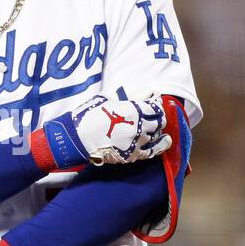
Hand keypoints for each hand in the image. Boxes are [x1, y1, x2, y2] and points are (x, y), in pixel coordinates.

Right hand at [41, 92, 170, 166]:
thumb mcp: (110, 97)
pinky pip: (153, 151)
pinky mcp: (133, 155)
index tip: (154, 102)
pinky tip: (166, 141)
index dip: (157, 103)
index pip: (155, 106)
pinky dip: (162, 145)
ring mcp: (137, 142)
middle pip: (160, 120)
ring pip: (157, 134)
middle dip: (159, 116)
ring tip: (155, 126)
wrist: (78, 138)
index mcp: (134, 110)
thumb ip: (133, 93)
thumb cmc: (91, 114)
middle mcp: (139, 126)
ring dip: (157, 129)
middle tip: (154, 115)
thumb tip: (151, 90)